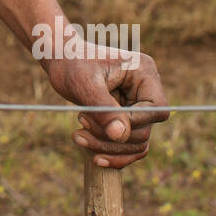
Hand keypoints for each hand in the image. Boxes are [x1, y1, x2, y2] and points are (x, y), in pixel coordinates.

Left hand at [42, 31, 168, 167]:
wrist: (60, 60)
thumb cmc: (71, 64)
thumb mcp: (85, 84)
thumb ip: (104, 109)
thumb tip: (121, 135)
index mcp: (144, 73)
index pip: (155, 109)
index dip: (131, 122)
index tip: (98, 120)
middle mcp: (146, 90)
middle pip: (143, 130)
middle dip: (111, 138)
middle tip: (79, 128)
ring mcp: (138, 106)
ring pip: (136, 143)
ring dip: (108, 148)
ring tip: (78, 137)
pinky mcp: (127, 118)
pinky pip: (128, 145)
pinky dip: (111, 152)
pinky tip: (92, 155)